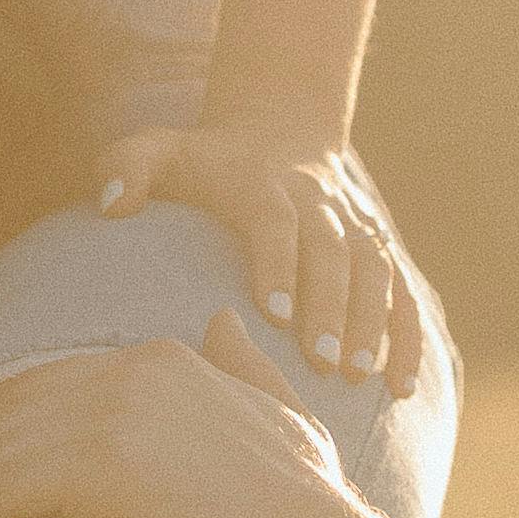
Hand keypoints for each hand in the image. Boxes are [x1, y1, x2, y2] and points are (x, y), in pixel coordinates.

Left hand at [95, 120, 427, 392]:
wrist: (279, 131)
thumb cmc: (203, 159)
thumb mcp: (160, 148)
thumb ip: (128, 167)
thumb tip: (111, 206)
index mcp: (263, 181)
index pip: (275, 221)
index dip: (278, 262)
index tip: (273, 313)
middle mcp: (318, 200)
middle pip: (333, 251)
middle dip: (331, 306)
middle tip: (323, 362)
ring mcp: (354, 224)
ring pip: (376, 271)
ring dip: (373, 323)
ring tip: (360, 376)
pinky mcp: (377, 247)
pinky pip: (404, 291)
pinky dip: (407, 336)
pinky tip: (400, 386)